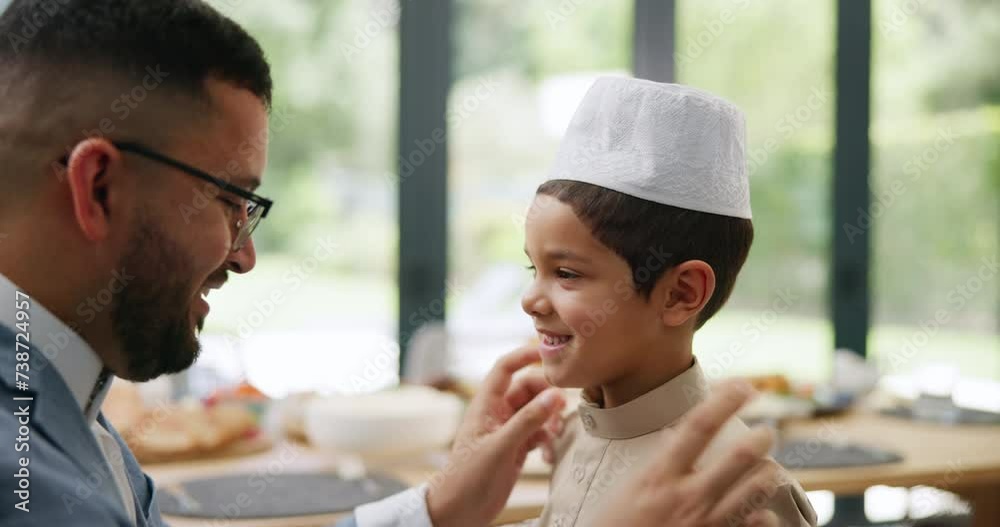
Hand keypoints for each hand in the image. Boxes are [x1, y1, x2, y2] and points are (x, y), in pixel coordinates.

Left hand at [426, 346, 565, 526]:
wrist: (458, 512)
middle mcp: (497, 414)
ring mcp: (507, 431)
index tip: (548, 352)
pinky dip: (546, 438)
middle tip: (562, 408)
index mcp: (486, 405)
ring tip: (556, 433)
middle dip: (546, 395)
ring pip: (535, 412)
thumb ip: (528, 420)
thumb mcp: (500, 447)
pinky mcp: (515, 449)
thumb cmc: (468, 477)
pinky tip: (548, 453)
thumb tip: (555, 396)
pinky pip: (537, 433)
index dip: (524, 356)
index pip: (505, 369)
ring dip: (549, 418)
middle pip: (527, 389)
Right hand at [593, 381, 782, 526]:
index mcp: (660, 475)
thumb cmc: (614, 526)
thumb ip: (656, 464)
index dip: (724, 401)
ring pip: (755, 490)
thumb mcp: (628, 488)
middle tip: (767, 430)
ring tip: (767, 468)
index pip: (698, 426)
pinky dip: (764, 517)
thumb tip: (674, 438)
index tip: (743, 385)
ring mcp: (705, 523)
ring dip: (767, 475)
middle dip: (761, 438)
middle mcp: (687, 497)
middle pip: (739, 457)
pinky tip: (764, 511)